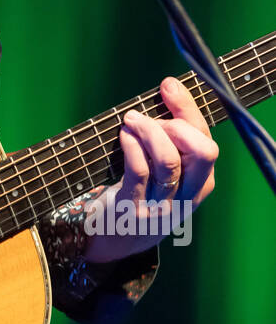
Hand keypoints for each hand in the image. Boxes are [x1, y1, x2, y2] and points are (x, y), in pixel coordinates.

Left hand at [83, 76, 217, 262]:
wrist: (116, 238)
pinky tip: (124, 136)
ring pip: (168, 161)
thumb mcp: (165, 168)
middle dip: (175, 125)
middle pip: (202, 152)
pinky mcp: (134, 207)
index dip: (188, 110)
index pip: (206, 142)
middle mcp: (187, 195)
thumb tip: (170, 87)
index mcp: (201, 183)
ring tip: (131, 120)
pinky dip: (132, 146)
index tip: (168, 86)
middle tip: (148, 118)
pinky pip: (140, 172)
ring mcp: (162, 205)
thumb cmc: (142, 191)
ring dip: (149, 131)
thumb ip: (172, 135)